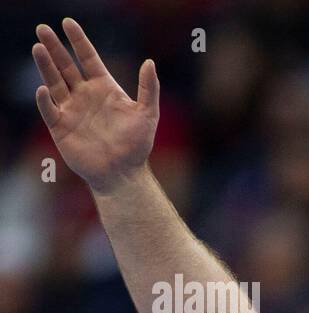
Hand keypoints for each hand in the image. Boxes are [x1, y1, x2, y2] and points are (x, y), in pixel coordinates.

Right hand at [32, 18, 158, 193]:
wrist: (123, 173)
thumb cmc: (137, 145)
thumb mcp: (148, 114)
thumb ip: (149, 88)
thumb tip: (150, 62)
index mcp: (104, 88)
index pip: (88, 58)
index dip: (78, 40)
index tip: (67, 22)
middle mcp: (84, 95)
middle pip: (66, 66)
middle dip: (55, 47)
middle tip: (42, 28)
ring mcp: (71, 109)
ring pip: (55, 82)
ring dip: (46, 66)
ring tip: (38, 47)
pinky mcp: (61, 127)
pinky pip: (50, 110)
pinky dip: (46, 100)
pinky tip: (44, 88)